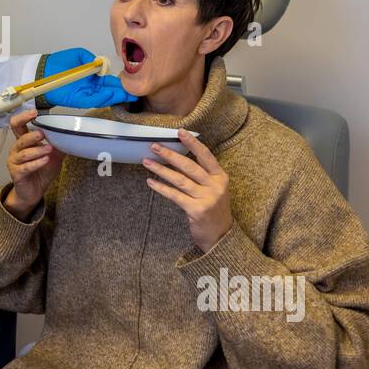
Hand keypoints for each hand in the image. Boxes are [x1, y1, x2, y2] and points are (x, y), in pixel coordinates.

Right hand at [3, 107, 62, 218]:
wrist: (33, 192)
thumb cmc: (41, 171)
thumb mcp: (54, 156)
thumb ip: (59, 144)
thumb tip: (72, 134)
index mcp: (23, 141)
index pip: (17, 125)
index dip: (23, 117)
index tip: (34, 113)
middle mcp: (16, 150)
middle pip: (20, 138)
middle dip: (32, 136)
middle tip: (42, 134)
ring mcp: (14, 162)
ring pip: (24, 153)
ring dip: (37, 150)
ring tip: (49, 149)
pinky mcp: (16, 174)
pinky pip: (26, 167)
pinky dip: (36, 163)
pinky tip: (45, 160)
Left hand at [42, 47, 137, 108]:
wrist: (42, 71)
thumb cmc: (58, 63)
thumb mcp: (79, 55)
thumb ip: (92, 60)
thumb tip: (103, 65)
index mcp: (91, 78)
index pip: (108, 82)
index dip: (119, 83)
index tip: (131, 83)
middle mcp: (90, 87)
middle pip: (109, 91)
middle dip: (122, 92)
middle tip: (135, 93)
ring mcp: (84, 94)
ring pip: (103, 97)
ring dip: (115, 96)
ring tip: (127, 94)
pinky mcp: (77, 100)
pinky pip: (92, 100)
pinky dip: (101, 98)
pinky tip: (110, 94)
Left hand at [142, 129, 232, 250]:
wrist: (221, 236)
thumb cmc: (214, 210)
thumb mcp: (215, 189)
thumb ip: (202, 176)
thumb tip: (177, 158)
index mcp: (221, 177)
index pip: (206, 155)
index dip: (193, 143)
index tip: (180, 132)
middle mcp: (215, 186)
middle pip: (190, 166)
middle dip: (170, 155)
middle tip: (154, 146)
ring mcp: (207, 198)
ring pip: (180, 180)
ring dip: (161, 169)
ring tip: (147, 162)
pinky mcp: (196, 210)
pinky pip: (175, 195)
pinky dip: (161, 188)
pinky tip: (151, 182)